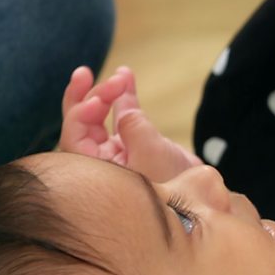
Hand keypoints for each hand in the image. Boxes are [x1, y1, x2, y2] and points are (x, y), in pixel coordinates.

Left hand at [59, 66, 201, 182]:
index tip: (100, 101)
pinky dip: (125, 95)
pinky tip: (127, 75)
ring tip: (113, 73)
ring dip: (105, 91)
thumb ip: (133, 126)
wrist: (199, 201)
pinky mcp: (135, 142)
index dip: (81, 114)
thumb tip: (122, 108)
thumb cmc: (172, 187)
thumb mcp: (151, 155)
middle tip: (90, 76)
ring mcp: (117, 151)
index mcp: (95, 173)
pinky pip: (125, 114)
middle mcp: (101, 162)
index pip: (75, 138)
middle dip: (87, 96)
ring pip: (100, 116)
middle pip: (81, 124)